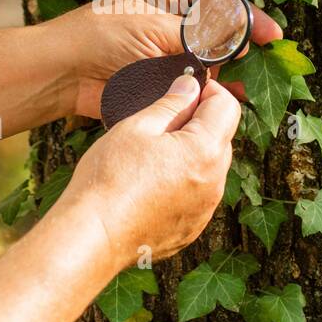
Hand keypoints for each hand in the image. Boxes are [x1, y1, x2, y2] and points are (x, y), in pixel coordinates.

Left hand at [49, 0, 283, 117]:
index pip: (218, 4)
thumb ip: (196, 35)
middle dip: (243, 52)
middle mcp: (170, 29)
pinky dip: (208, 98)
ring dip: (230, 79)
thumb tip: (235, 41)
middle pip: (218, 38)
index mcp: (167, 2)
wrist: (61, 72)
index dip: (247, 18)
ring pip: (208, 69)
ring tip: (250, 90)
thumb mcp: (152, 26)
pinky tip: (225, 104)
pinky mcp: (156, 87)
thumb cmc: (98, 35)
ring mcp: (164, 59)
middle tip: (268, 65)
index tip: (272, 35)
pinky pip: (190, 92)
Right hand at [56, 72, 240, 262]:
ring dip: (191, 154)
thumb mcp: (138, 127)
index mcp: (205, 150)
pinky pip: (198, 195)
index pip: (227, 106)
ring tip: (150, 157)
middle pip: (221, 137)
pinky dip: (183, 183)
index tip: (185, 90)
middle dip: (199, 123)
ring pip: (209, 167)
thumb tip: (190, 86)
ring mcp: (205, 209)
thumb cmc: (110, 178)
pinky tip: (150, 185)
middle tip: (160, 123)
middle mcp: (215, 182)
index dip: (208, 91)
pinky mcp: (193, 228)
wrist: (93, 236)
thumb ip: (171, 103)